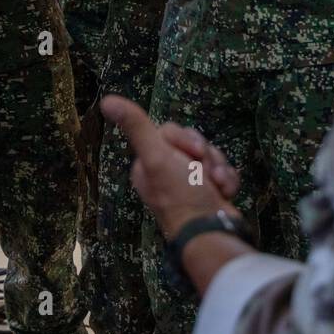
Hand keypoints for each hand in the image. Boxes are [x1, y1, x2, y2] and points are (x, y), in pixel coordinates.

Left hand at [102, 94, 236, 239]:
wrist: (211, 233)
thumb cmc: (182, 196)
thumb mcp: (157, 156)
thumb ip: (136, 126)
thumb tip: (106, 100)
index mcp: (147, 165)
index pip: (169, 132)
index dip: (186, 140)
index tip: (194, 153)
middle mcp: (164, 174)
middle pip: (193, 143)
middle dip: (206, 155)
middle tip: (205, 172)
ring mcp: (188, 185)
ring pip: (210, 156)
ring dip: (218, 168)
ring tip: (217, 185)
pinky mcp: (209, 193)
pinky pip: (222, 172)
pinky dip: (227, 180)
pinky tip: (225, 191)